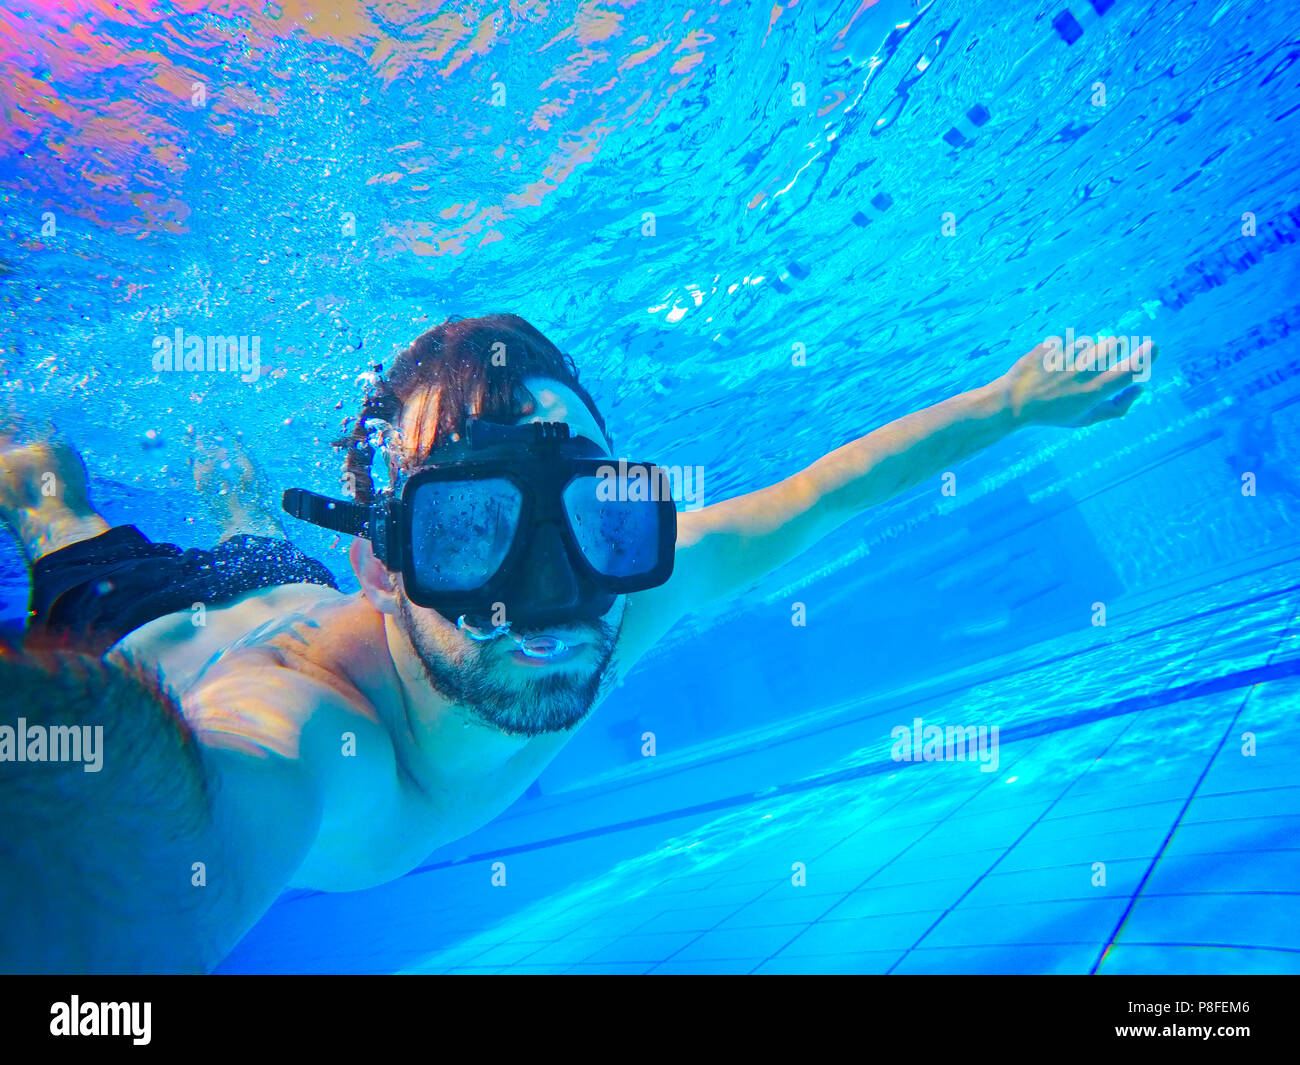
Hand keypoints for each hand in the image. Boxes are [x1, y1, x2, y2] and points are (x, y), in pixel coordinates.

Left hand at [999, 336, 1157, 427]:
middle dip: (1110, 349)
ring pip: (1088, 341)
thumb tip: (1141, 388)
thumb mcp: (1086, 418)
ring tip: (1066, 370)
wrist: (1014, 403)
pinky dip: (1062, 351)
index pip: (1129, 370)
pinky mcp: (1048, 347)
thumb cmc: (1054, 413)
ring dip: (1084, 352)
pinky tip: (1049, 367)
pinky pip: (1065, 341)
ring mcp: (1063, 357)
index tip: (1153, 345)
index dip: (1146, 356)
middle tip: (1095, 363)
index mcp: (1094, 392)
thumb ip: (1118, 406)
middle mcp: (1081, 373)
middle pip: (1112, 344)